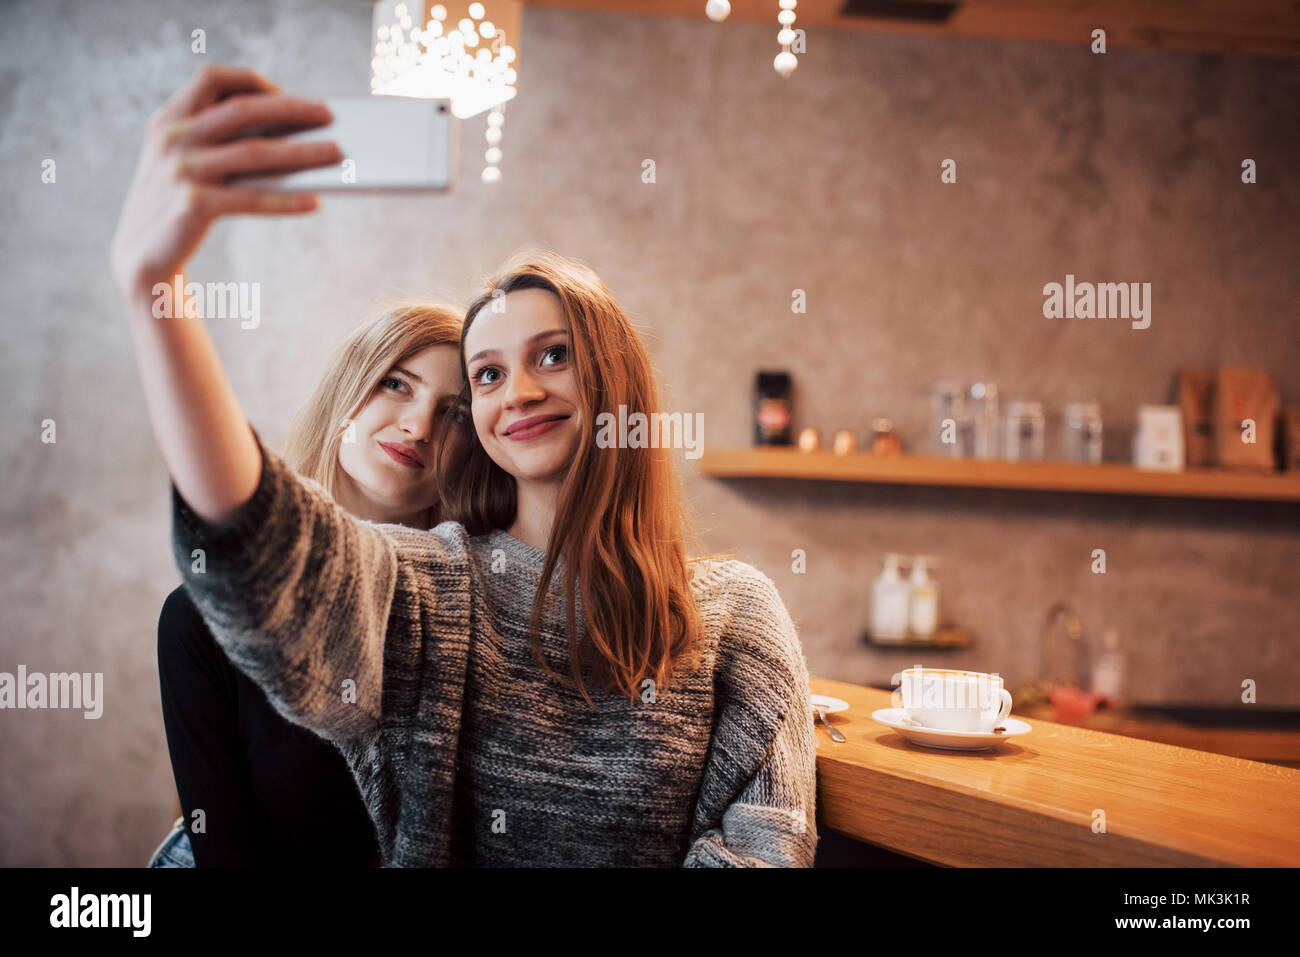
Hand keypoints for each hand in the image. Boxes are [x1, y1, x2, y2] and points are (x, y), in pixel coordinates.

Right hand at [109, 65, 343, 300]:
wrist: (140, 255)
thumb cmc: (177, 203)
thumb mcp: (184, 162)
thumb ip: (218, 140)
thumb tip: (289, 132)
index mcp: (167, 120)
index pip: (212, 80)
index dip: (250, 81)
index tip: (284, 91)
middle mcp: (171, 139)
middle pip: (242, 111)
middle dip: (291, 109)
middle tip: (328, 115)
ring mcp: (181, 171)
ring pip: (255, 153)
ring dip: (303, 151)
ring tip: (336, 153)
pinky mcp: (193, 205)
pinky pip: (253, 199)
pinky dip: (288, 200)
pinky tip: (315, 202)